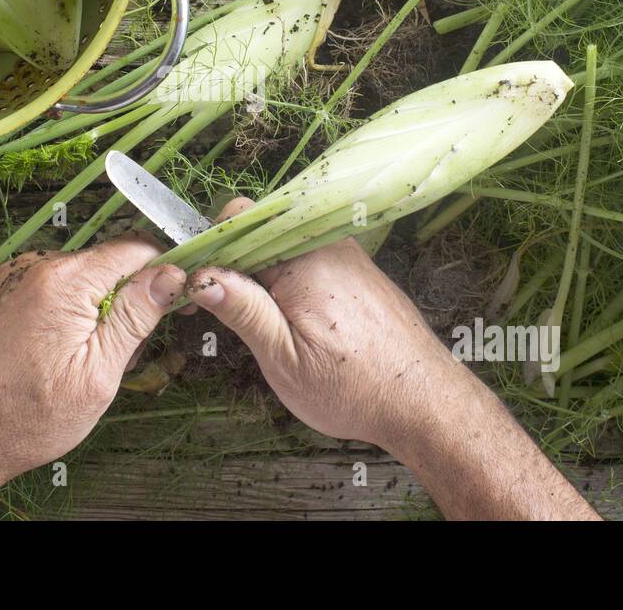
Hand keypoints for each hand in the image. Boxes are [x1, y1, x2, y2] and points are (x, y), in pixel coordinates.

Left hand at [0, 233, 184, 519]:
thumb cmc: (23, 419)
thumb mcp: (99, 375)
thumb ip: (136, 317)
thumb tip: (169, 276)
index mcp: (63, 282)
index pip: (134, 248)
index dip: (162, 272)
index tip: (175, 298)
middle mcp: (32, 268)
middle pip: (104, 264)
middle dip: (124, 299)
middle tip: (121, 351)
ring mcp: (9, 278)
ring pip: (76, 278)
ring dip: (91, 309)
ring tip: (79, 360)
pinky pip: (45, 289)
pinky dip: (60, 313)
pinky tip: (51, 354)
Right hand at [185, 198, 598, 519]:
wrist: (423, 401)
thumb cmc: (356, 388)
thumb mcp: (284, 359)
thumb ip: (243, 310)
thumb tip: (202, 275)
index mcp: (302, 259)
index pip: (236, 221)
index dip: (210, 249)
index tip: (198, 286)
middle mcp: (326, 245)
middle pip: (260, 231)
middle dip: (238, 265)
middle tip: (228, 312)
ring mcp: (346, 255)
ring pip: (284, 247)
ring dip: (265, 276)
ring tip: (266, 323)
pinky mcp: (357, 270)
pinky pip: (310, 260)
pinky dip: (292, 283)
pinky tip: (297, 321)